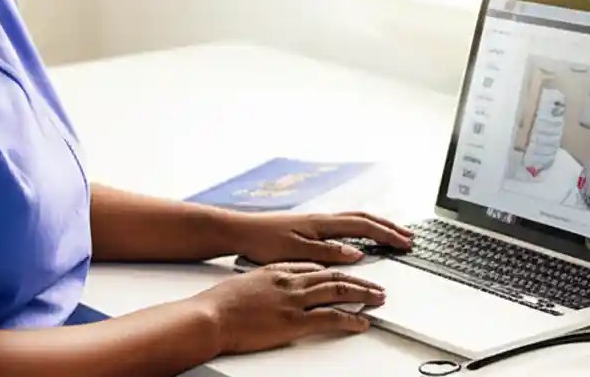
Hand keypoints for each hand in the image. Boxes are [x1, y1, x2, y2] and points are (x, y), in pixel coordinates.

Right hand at [193, 263, 385, 353]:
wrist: (211, 316)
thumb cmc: (222, 302)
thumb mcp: (249, 281)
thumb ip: (269, 279)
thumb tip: (278, 282)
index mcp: (280, 270)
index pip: (316, 267)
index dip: (337, 271)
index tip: (348, 275)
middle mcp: (291, 281)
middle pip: (335, 276)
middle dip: (360, 281)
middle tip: (376, 287)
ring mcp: (294, 300)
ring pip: (339, 291)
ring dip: (363, 295)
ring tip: (378, 299)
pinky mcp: (294, 321)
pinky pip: (331, 317)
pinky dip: (351, 319)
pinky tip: (362, 321)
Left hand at [230, 211, 413, 265]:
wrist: (240, 231)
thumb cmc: (263, 241)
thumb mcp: (295, 251)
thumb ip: (327, 252)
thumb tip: (356, 254)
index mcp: (322, 224)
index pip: (363, 227)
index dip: (387, 235)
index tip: (405, 244)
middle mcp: (323, 220)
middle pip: (365, 219)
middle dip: (389, 228)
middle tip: (409, 238)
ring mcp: (317, 222)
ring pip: (356, 221)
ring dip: (377, 227)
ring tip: (393, 236)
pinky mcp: (310, 228)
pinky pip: (345, 226)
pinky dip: (362, 230)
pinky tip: (361, 240)